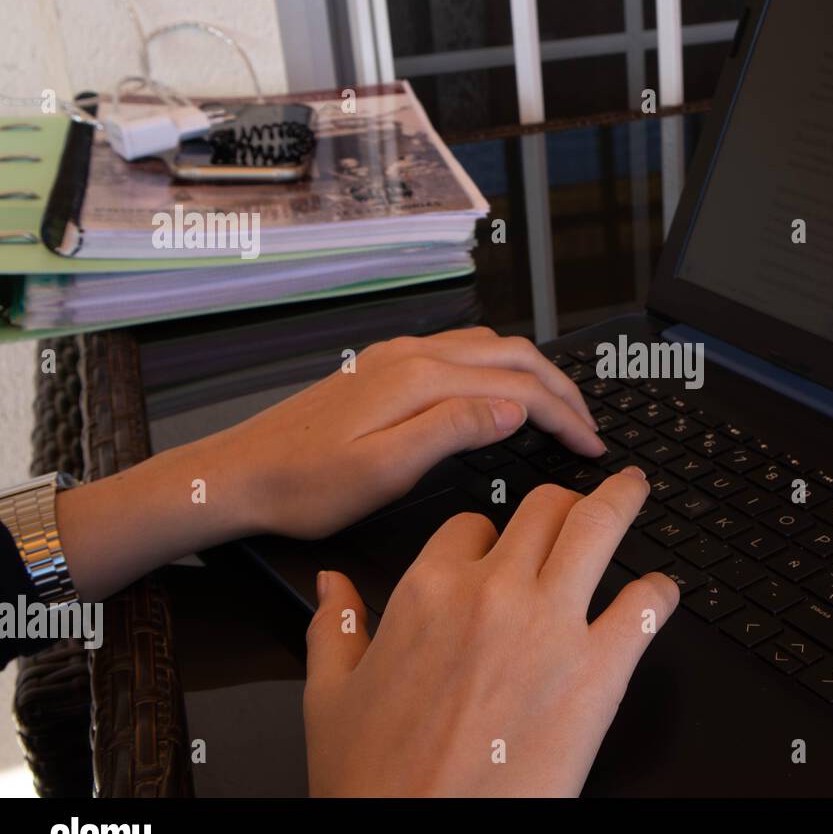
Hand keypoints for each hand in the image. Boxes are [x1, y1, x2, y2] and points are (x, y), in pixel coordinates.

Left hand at [56, 326, 603, 600]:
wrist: (237, 474)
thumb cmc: (304, 486)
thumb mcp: (383, 471)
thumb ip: (452, 431)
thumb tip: (515, 407)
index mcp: (421, 379)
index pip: (519, 386)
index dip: (565, 416)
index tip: (593, 448)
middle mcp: (414, 355)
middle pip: (513, 355)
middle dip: (561, 389)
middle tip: (590, 430)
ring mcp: (398, 355)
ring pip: (490, 347)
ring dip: (534, 374)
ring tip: (560, 412)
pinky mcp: (384, 366)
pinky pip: (463, 352)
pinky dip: (501, 369)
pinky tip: (503, 395)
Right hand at [304, 468, 678, 796]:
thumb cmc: (376, 781)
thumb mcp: (330, 696)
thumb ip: (335, 627)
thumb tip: (333, 586)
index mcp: (428, 592)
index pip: (472, 525)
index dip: (489, 534)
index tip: (499, 547)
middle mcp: (493, 595)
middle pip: (543, 509)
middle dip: (561, 502)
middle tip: (580, 502)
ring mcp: (551, 626)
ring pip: (597, 527)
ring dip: (622, 500)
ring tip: (633, 491)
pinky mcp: (599, 670)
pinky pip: (644, 605)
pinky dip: (659, 591)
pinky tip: (660, 592)